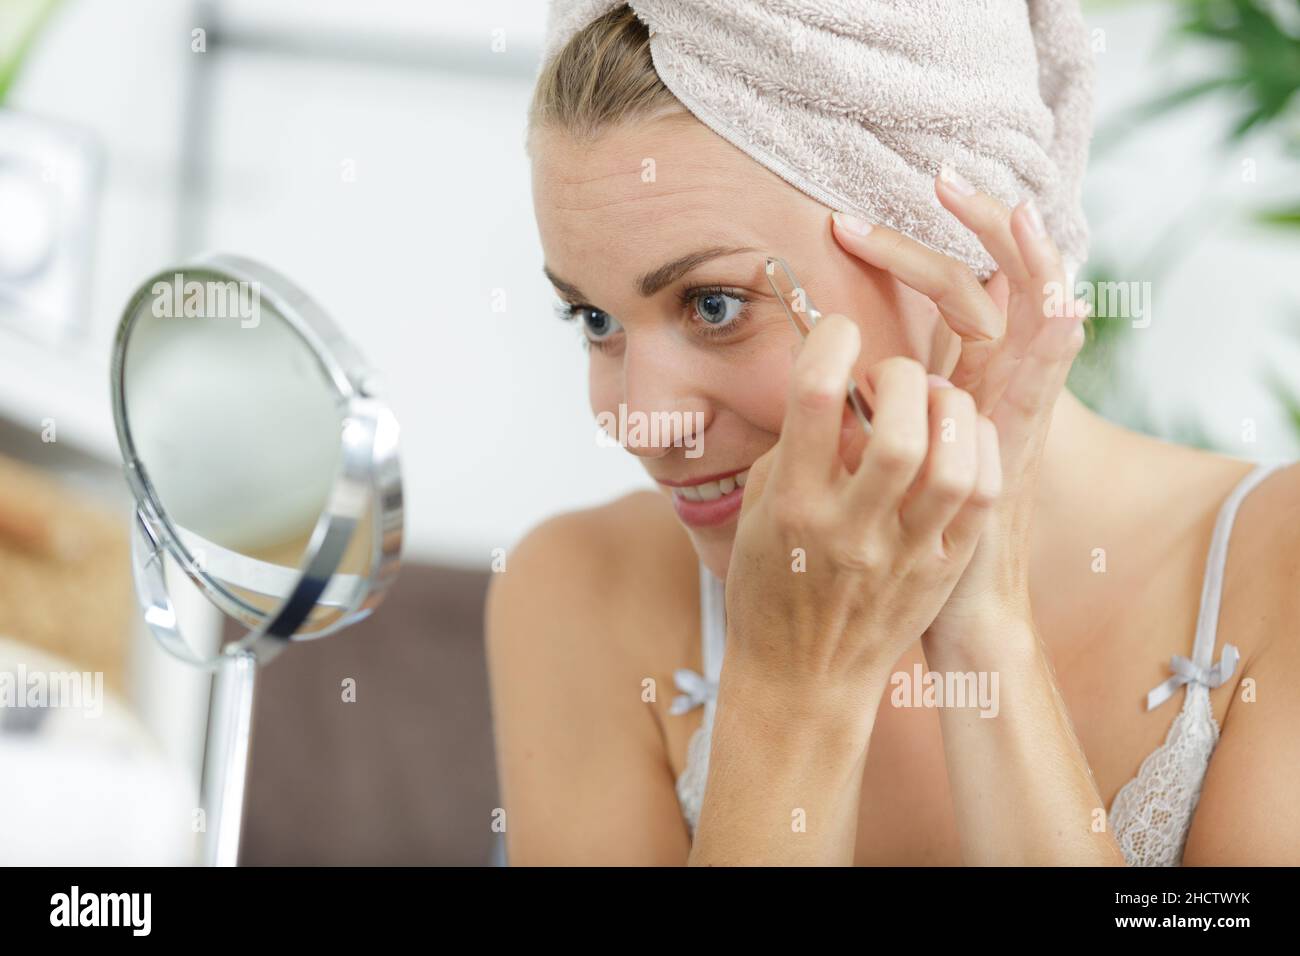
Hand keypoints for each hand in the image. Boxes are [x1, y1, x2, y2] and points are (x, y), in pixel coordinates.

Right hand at [723, 313, 1000, 714]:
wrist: (802, 679)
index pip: (815, 399)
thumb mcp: (761, 510)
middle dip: (901, 377)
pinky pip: (982, 497)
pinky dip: (980, 449)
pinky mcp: (942, 571)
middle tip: (890, 375)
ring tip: (933, 402)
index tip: (838, 330)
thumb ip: (800, 446)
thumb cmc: (771, 583)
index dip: (832, 342)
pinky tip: (959, 438)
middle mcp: (850, 530)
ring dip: (950, 411)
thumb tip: (844, 380)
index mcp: (791, 506)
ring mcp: (903, 555)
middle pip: (897, 430)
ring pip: (954, 464)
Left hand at [830, 169, 1090, 640]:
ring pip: (1037, 316)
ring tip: (1009, 205)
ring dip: (1023, 256)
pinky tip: (1048, 290)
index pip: (964, 296)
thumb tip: (815, 368)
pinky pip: (1046, 380)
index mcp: (964, 389)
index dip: (932, 250)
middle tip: (946, 176)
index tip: (883, 215)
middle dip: (987, 227)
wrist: (931, 621)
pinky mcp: (1017, 449)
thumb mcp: (873, 464)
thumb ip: (859, 413)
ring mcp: (1014, 416)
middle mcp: (997, 392)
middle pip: (1005, 285)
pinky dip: (1050, 328)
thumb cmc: (886, 541)